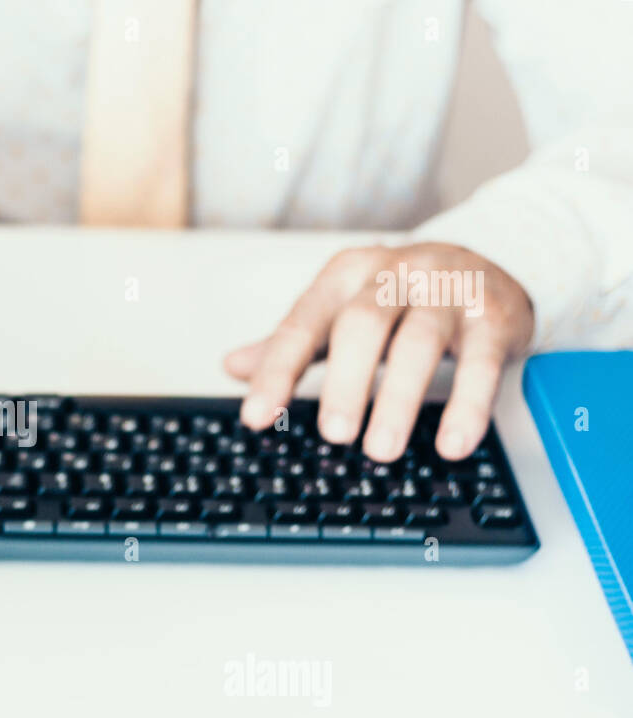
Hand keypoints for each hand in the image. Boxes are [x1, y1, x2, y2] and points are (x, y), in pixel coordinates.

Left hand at [224, 243, 533, 461]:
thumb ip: (292, 341)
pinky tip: (453, 444)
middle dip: (346, 383)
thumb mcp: (340, 309)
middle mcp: (392, 276)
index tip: (255, 417)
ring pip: (419, 343)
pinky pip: (480, 361)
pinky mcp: (492, 315)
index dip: (276, 372)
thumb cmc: (401, 295)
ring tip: (382, 450)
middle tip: (334, 435)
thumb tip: (231, 366)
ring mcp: (445, 292)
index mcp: (344, 277)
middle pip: (362, 326)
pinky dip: (468, 405)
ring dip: (400, 401)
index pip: (302, 325)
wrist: (489, 259)